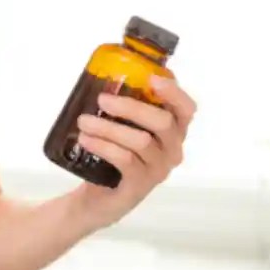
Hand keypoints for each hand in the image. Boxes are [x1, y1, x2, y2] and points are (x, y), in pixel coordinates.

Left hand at [70, 74, 197, 231]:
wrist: (97, 197)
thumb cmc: (114, 153)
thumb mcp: (123, 126)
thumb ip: (126, 102)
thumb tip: (112, 71)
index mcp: (173, 131)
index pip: (186, 109)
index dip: (174, 92)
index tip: (152, 79)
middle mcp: (172, 151)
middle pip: (164, 123)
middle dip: (131, 106)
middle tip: (102, 99)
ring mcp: (158, 170)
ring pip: (140, 141)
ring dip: (108, 127)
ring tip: (83, 122)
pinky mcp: (139, 186)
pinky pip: (125, 160)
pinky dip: (103, 146)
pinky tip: (86, 139)